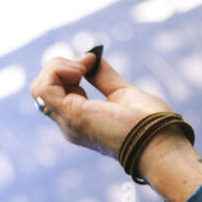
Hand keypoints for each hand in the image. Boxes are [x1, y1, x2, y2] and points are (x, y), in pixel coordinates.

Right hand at [30, 51, 175, 161]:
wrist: (161, 143)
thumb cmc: (150, 124)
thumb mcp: (123, 93)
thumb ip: (105, 78)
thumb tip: (93, 59)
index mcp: (80, 120)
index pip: (55, 91)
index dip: (68, 70)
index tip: (93, 60)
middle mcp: (69, 123)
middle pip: (44, 88)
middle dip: (61, 66)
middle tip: (89, 61)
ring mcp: (69, 121)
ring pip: (39, 87)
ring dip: (58, 67)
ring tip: (83, 66)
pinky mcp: (73, 115)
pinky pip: (44, 89)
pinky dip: (59, 71)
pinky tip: (81, 70)